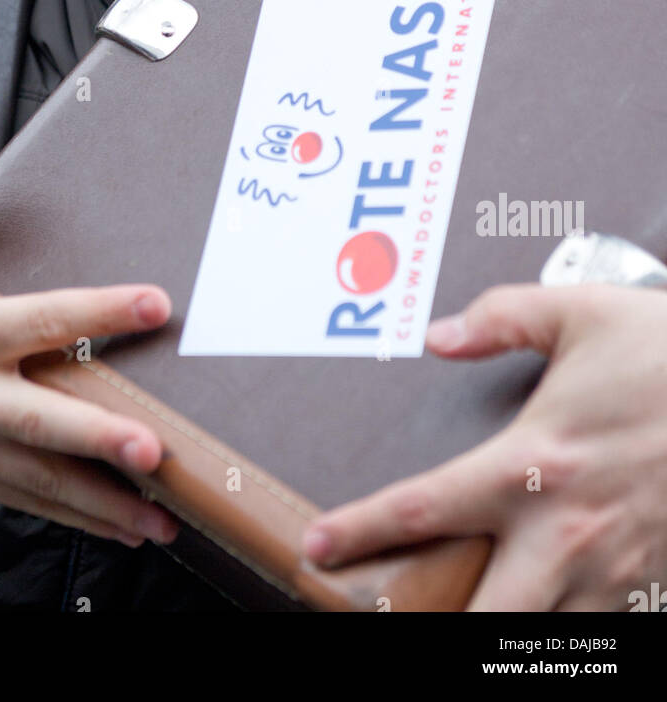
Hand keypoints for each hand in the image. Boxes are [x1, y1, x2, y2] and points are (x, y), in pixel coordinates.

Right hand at [0, 118, 177, 548]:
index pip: (37, 319)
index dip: (99, 311)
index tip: (155, 304)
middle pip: (40, 420)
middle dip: (98, 438)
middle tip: (154, 450)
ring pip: (37, 478)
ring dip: (101, 502)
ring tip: (161, 523)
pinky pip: (19, 497)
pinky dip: (69, 516)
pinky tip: (116, 527)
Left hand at [303, 282, 666, 609]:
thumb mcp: (579, 312)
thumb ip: (501, 318)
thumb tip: (440, 334)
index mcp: (534, 461)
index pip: (425, 505)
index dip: (362, 530)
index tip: (320, 545)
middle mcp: (567, 530)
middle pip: (481, 619)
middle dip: (433, 626)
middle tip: (393, 617)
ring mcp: (614, 571)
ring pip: (541, 641)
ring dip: (503, 633)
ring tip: (468, 613)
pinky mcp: (653, 588)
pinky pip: (601, 634)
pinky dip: (570, 632)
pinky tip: (552, 612)